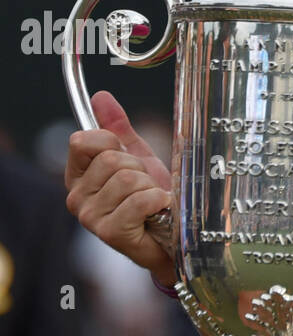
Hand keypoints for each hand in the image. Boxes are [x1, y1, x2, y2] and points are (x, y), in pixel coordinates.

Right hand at [65, 90, 175, 282]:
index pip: (82, 141)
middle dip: (139, 169)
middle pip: (111, 159)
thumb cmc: (152, 200)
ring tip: (152, 202)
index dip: (112, 143)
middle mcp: (77, 197)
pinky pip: (140, 200)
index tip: (127, 158)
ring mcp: (91, 217)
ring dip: (150, 187)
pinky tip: (159, 212)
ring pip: (127, 178)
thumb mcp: (136, 158)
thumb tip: (101, 97)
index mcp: (78, 176)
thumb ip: (117, 128)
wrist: (172, 238)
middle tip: (145, 186)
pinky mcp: (110, 233)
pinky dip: (158, 202)